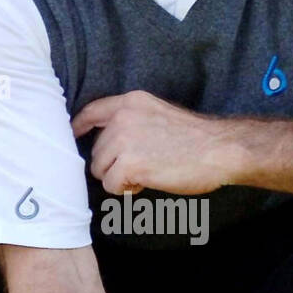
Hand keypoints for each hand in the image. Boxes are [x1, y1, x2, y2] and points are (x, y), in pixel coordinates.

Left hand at [71, 90, 238, 195]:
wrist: (220, 149)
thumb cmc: (196, 139)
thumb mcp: (159, 115)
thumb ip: (133, 122)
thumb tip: (111, 144)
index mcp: (130, 102)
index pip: (91, 112)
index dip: (78, 127)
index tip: (73, 137)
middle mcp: (122, 117)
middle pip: (96, 151)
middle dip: (113, 164)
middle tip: (144, 166)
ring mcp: (124, 140)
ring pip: (100, 170)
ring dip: (119, 178)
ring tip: (148, 172)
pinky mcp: (129, 164)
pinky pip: (111, 186)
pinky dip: (126, 190)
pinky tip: (148, 181)